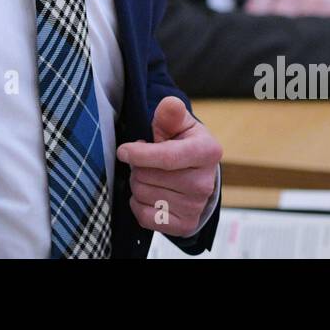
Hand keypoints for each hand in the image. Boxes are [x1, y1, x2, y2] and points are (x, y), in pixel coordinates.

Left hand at [117, 96, 220, 237]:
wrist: (200, 176)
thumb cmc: (185, 145)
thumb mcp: (180, 125)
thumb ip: (171, 114)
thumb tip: (169, 104)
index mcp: (206, 152)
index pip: (167, 157)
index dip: (139, 154)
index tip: (122, 151)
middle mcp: (204, 183)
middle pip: (149, 177)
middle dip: (138, 166)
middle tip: (145, 161)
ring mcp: (196, 207)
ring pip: (143, 195)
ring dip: (137, 184)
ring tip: (149, 175)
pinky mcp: (185, 225)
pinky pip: (144, 216)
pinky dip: (138, 204)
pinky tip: (149, 193)